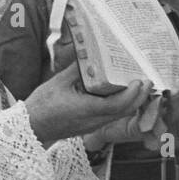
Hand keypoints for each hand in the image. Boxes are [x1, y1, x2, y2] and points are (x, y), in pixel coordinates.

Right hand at [24, 64, 151, 146]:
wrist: (31, 127)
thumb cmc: (41, 106)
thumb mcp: (58, 82)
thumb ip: (77, 68)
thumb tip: (89, 52)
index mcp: (85, 110)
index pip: (116, 105)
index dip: (131, 94)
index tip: (139, 81)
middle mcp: (93, 121)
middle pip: (125, 111)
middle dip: (139, 96)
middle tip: (147, 80)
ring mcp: (93, 126)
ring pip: (121, 115)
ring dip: (133, 101)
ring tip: (139, 85)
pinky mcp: (91, 127)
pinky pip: (113, 117)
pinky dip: (123, 105)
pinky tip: (123, 93)